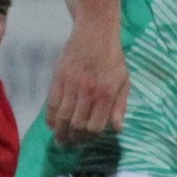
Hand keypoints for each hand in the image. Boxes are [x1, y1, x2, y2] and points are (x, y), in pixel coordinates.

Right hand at [45, 24, 127, 146]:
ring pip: (63, 117)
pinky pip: (51, 104)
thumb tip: (117, 129)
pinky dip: (51, 118)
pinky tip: (53, 125)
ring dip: (61, 133)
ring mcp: (71, 85)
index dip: (91, 137)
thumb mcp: (124, 81)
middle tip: (72, 145)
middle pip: (77, 125)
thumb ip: (120, 106)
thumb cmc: (113, 57)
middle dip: (74, 139)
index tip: (88, 139)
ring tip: (61, 141)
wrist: (95, 31)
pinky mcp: (58, 79)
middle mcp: (88, 92)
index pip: (95, 126)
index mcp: (106, 94)